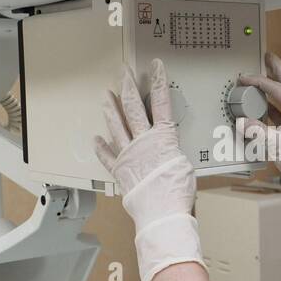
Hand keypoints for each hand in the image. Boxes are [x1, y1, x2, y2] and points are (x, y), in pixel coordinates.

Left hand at [95, 59, 203, 280]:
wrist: (163, 213)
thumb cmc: (179, 194)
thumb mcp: (184, 166)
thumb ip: (172, 152)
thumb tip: (167, 151)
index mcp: (164, 137)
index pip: (162, 103)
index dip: (159, 83)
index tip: (155, 67)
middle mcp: (144, 141)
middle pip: (133, 107)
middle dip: (128, 86)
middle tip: (123, 71)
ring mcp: (129, 154)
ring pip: (117, 125)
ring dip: (110, 108)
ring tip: (105, 95)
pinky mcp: (119, 170)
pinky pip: (107, 156)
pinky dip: (101, 147)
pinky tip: (96, 138)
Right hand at [237, 52, 280, 186]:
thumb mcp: (278, 145)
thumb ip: (258, 132)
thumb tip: (243, 121)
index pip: (277, 90)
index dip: (260, 82)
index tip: (246, 78)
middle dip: (276, 70)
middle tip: (268, 56)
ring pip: (279, 100)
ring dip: (269, 88)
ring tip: (260, 77)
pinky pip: (274, 116)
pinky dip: (264, 109)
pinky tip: (256, 107)